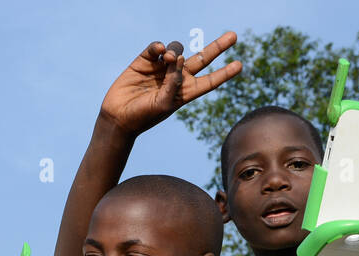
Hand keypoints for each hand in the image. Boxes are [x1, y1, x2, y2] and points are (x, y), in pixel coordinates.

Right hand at [99, 34, 240, 136]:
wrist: (118, 117)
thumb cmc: (143, 116)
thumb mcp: (164, 103)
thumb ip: (174, 81)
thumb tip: (180, 56)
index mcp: (185, 92)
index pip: (210, 81)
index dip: (224, 73)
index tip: (240, 65)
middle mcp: (176, 78)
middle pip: (202, 58)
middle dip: (218, 47)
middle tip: (234, 36)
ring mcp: (161, 68)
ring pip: (178, 50)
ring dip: (176, 51)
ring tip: (168, 60)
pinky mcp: (145, 61)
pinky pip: (157, 49)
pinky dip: (160, 47)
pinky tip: (161, 52)